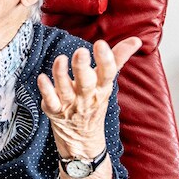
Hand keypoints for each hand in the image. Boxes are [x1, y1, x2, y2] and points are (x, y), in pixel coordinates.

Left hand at [37, 36, 141, 155]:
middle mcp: (87, 96)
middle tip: (81, 52)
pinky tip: (42, 78)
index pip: (107, 73)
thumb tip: (137, 40)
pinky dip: (46, 90)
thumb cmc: (94, 102)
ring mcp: (70, 104)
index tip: (101, 44)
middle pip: (86, 82)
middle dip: (82, 67)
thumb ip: (118, 58)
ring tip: (61, 59)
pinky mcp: (54, 110)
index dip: (105, 59)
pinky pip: (50, 101)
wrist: (82, 138)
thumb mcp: (107, 82)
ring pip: (65, 89)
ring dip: (61, 75)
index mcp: (102, 87)